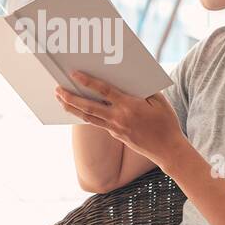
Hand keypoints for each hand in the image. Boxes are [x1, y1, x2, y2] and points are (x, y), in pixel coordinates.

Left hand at [55, 71, 185, 170]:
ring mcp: (115, 129)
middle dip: (70, 98)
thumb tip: (128, 79)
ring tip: (60, 99)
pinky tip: (79, 109)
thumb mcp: (159, 101)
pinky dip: (85, 115)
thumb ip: (142, 89)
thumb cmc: (166, 122)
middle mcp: (118, 118)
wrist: (168, 150)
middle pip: (88, 107)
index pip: (104, 91)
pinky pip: (97, 123)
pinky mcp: (116, 135)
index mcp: (129, 106)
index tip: (74, 74)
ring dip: (72, 108)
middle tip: (56, 89)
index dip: (87, 82)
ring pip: (88, 117)